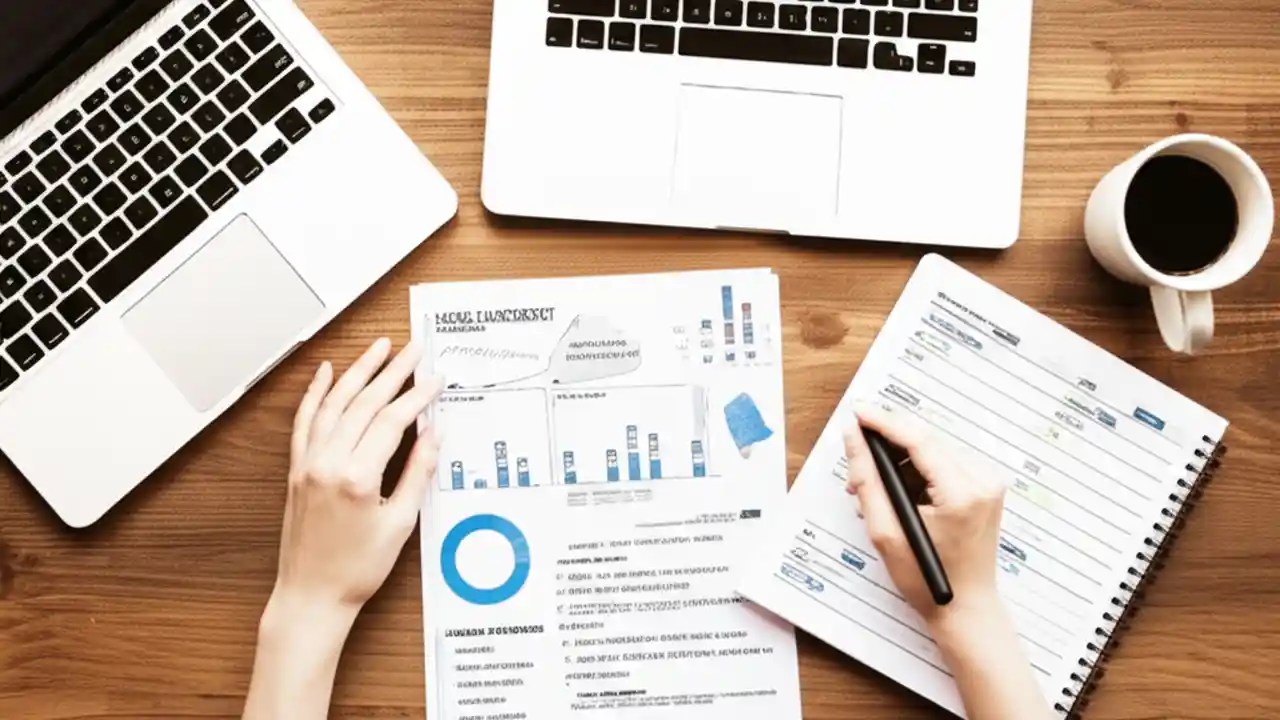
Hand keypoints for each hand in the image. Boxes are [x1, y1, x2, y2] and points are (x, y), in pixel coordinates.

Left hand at [245, 338, 441, 719]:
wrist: (311, 596)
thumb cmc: (356, 569)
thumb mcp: (401, 524)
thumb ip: (418, 473)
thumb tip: (432, 435)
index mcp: (357, 477)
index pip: (391, 421)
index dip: (417, 397)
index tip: (435, 380)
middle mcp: (327, 463)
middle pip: (364, 403)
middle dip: (392, 372)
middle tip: (413, 350)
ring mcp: (307, 463)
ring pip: (334, 403)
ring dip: (358, 372)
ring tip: (378, 348)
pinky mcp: (295, 469)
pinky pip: (305, 421)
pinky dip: (316, 393)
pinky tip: (327, 372)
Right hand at [843, 400, 1005, 628]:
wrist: (966, 608)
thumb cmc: (928, 581)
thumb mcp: (885, 533)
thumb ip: (866, 479)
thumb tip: (853, 437)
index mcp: (962, 493)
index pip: (918, 440)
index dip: (883, 422)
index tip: (856, 412)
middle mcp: (982, 481)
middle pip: (926, 440)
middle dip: (886, 445)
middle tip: (856, 464)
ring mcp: (988, 482)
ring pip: (932, 448)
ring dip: (900, 460)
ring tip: (873, 489)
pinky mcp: (985, 486)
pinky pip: (943, 462)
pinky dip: (917, 470)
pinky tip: (898, 494)